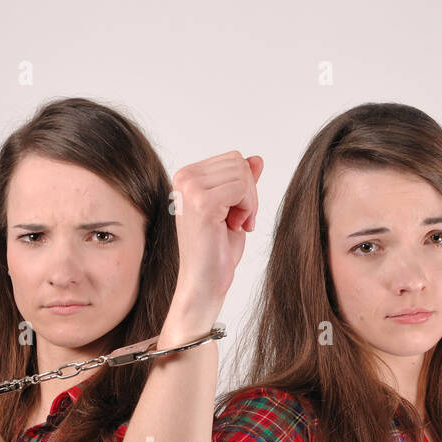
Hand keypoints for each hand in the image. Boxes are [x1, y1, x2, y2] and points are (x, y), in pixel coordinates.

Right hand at [170, 151, 262, 314]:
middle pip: (238, 163)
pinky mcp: (203, 203)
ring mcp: (191, 189)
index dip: (245, 186)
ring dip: (250, 202)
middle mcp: (184, 178)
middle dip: (250, 193)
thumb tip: (256, 159)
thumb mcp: (234, 208)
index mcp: (186, 176)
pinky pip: (242, 187)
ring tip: (236, 224)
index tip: (237, 214)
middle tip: (240, 221)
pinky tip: (237, 227)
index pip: (233, 159)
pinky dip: (249, 208)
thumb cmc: (217, 250)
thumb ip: (242, 183)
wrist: (204, 282)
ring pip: (242, 174)